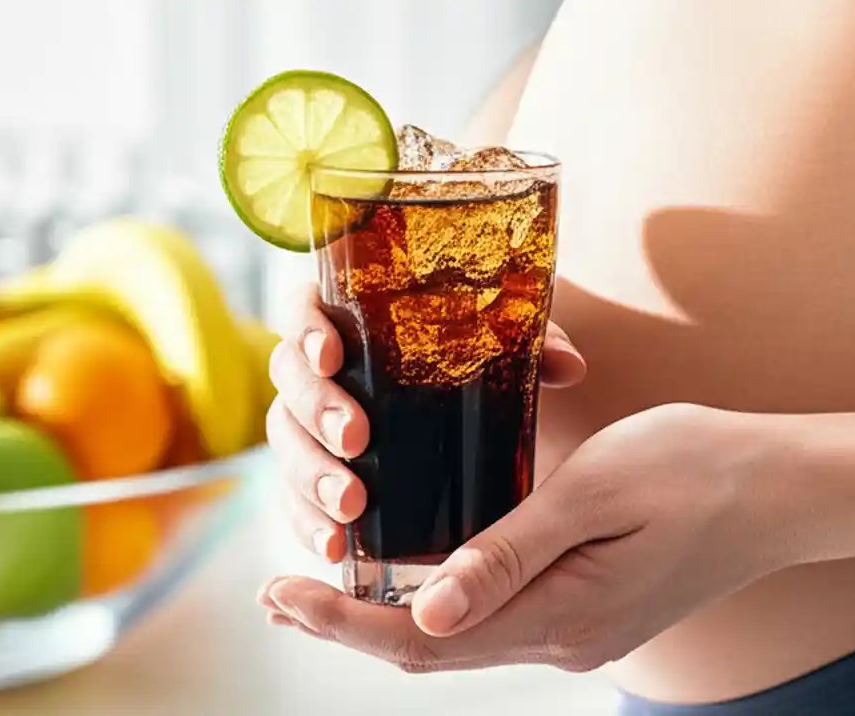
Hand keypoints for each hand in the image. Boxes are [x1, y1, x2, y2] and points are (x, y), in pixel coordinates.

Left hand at [261, 403, 785, 673]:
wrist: (778, 489)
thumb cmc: (691, 470)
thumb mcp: (593, 494)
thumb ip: (508, 554)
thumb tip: (427, 610)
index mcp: (559, 616)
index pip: (424, 638)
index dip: (343, 621)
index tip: (281, 592)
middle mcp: (560, 640)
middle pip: (429, 650)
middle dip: (345, 624)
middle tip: (275, 594)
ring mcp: (574, 632)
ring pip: (455, 640)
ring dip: (381, 618)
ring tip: (318, 591)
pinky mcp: (582, 612)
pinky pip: (488, 622)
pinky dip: (431, 606)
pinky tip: (403, 581)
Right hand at [265, 284, 587, 562]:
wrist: (474, 406)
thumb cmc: (477, 357)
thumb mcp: (506, 341)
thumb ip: (533, 342)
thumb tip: (567, 366)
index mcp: (348, 315)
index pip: (304, 308)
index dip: (307, 331)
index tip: (333, 357)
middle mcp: (318, 368)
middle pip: (288, 379)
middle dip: (317, 412)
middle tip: (356, 440)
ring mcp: (309, 425)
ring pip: (286, 443)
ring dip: (310, 475)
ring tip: (350, 507)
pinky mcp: (315, 476)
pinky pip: (293, 498)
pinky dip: (307, 522)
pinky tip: (334, 546)